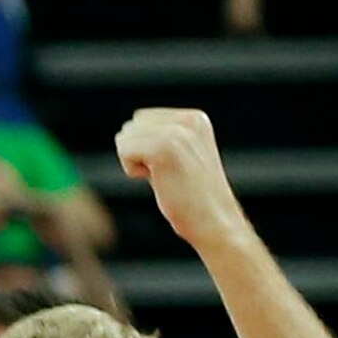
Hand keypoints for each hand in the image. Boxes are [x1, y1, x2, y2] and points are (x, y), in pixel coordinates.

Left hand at [113, 106, 246, 248]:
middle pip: (130, 127)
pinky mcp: (164, 148)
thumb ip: (158, 138)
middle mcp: (187, 119)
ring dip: (135, 163)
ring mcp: (177, 132)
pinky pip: (124, 151)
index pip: (140, 119)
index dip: (144, 148)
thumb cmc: (192, 197)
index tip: (171, 166)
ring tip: (165, 177)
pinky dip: (132, 171)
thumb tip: (126, 130)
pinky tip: (158, 181)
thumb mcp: (181, 156)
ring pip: (125, 139)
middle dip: (138, 153)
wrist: (213, 220)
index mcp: (194, 118)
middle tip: (167, 174)